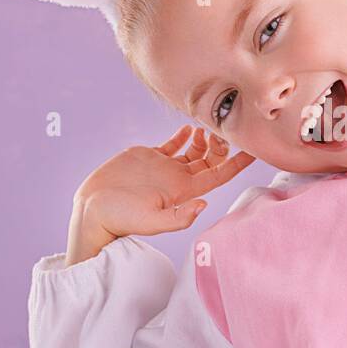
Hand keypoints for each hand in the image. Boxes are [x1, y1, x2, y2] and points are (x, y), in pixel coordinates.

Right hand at [65, 126, 254, 264]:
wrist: (93, 210)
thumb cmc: (120, 219)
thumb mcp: (151, 221)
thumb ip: (178, 217)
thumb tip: (204, 205)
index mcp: (184, 190)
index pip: (219, 175)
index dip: (237, 163)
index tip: (253, 150)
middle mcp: (178, 178)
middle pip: (210, 159)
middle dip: (221, 145)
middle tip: (221, 129)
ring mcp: (164, 167)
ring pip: (194, 150)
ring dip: (204, 138)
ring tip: (205, 126)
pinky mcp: (148, 157)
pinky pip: (172, 145)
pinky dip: (182, 135)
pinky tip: (188, 127)